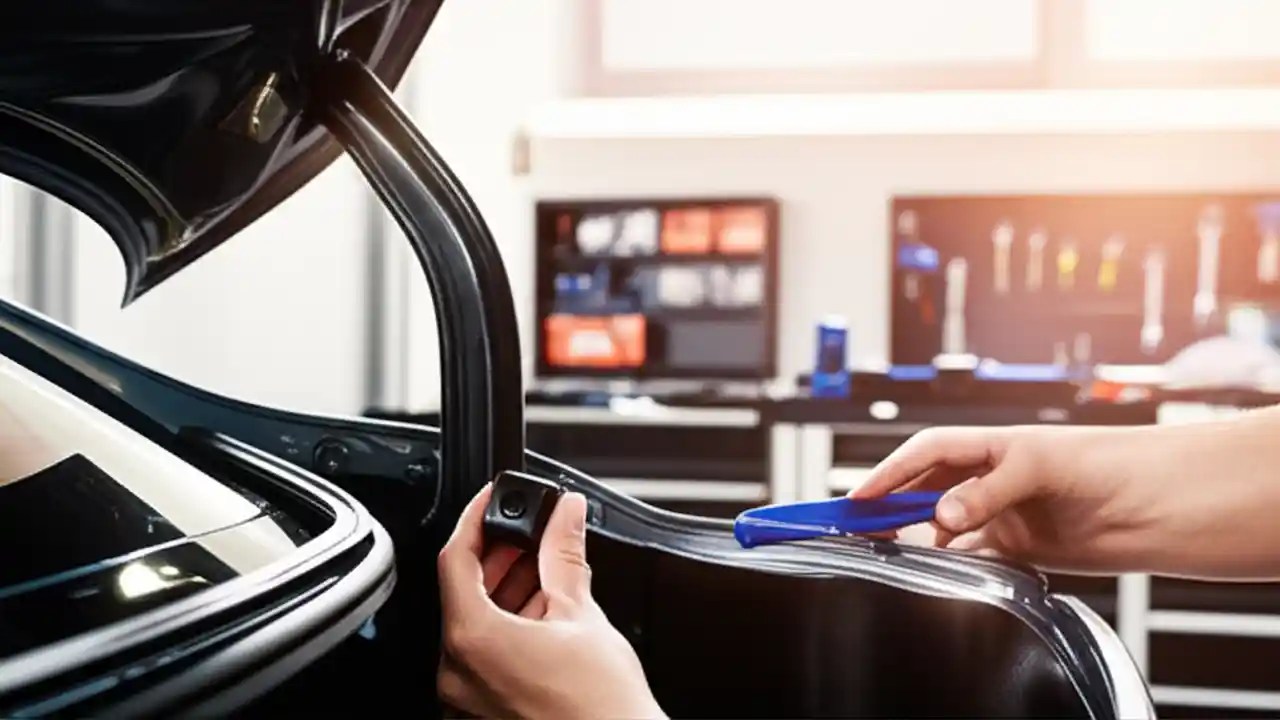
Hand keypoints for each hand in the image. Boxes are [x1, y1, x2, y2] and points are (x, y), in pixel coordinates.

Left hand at [437, 484, 664, 718]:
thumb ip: (564, 554)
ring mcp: (465, 702)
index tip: (491, 501)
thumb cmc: (603, 709)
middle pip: (463, 593)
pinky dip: (505, 633)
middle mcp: (457, 675)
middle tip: (530, 534)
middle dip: (498, 558)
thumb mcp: (583, 615)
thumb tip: (564, 514)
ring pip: (473, 628)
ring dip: (505, 595)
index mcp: (473, 640)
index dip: (475, 519)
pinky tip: (541, 619)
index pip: (455, 558)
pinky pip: (482, 662)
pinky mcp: (480, 717)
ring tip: (546, 575)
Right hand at [852, 425, 1160, 573]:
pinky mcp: (1016, 548)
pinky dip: (949, 563)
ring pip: (941, 527)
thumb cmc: (1108, 464)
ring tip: (892, 553)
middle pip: (925, 490)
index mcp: (991, 446)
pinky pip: (969, 557)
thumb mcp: (1040, 465)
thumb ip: (988, 492)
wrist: (1157, 506)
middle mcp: (990, 480)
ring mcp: (1001, 514)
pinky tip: (937, 569)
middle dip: (891, 507)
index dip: (890, 473)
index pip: (926, 454)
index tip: (860, 496)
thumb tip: (943, 516)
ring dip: (917, 538)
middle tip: (860, 528)